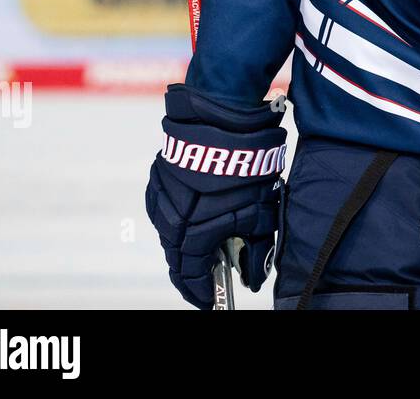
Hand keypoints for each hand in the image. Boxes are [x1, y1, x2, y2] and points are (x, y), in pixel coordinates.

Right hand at [145, 84, 287, 308]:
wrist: (223, 118)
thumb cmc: (245, 165)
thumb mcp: (260, 211)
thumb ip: (257, 249)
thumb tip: (254, 277)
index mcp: (190, 237)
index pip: (192, 278)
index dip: (204, 293)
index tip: (213, 302)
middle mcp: (168, 221)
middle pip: (179, 257)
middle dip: (196, 271)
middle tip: (211, 277)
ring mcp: (160, 197)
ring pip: (171, 232)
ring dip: (188, 242)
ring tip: (210, 245)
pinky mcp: (160, 176)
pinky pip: (168, 207)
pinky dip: (182, 217)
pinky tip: (199, 212)